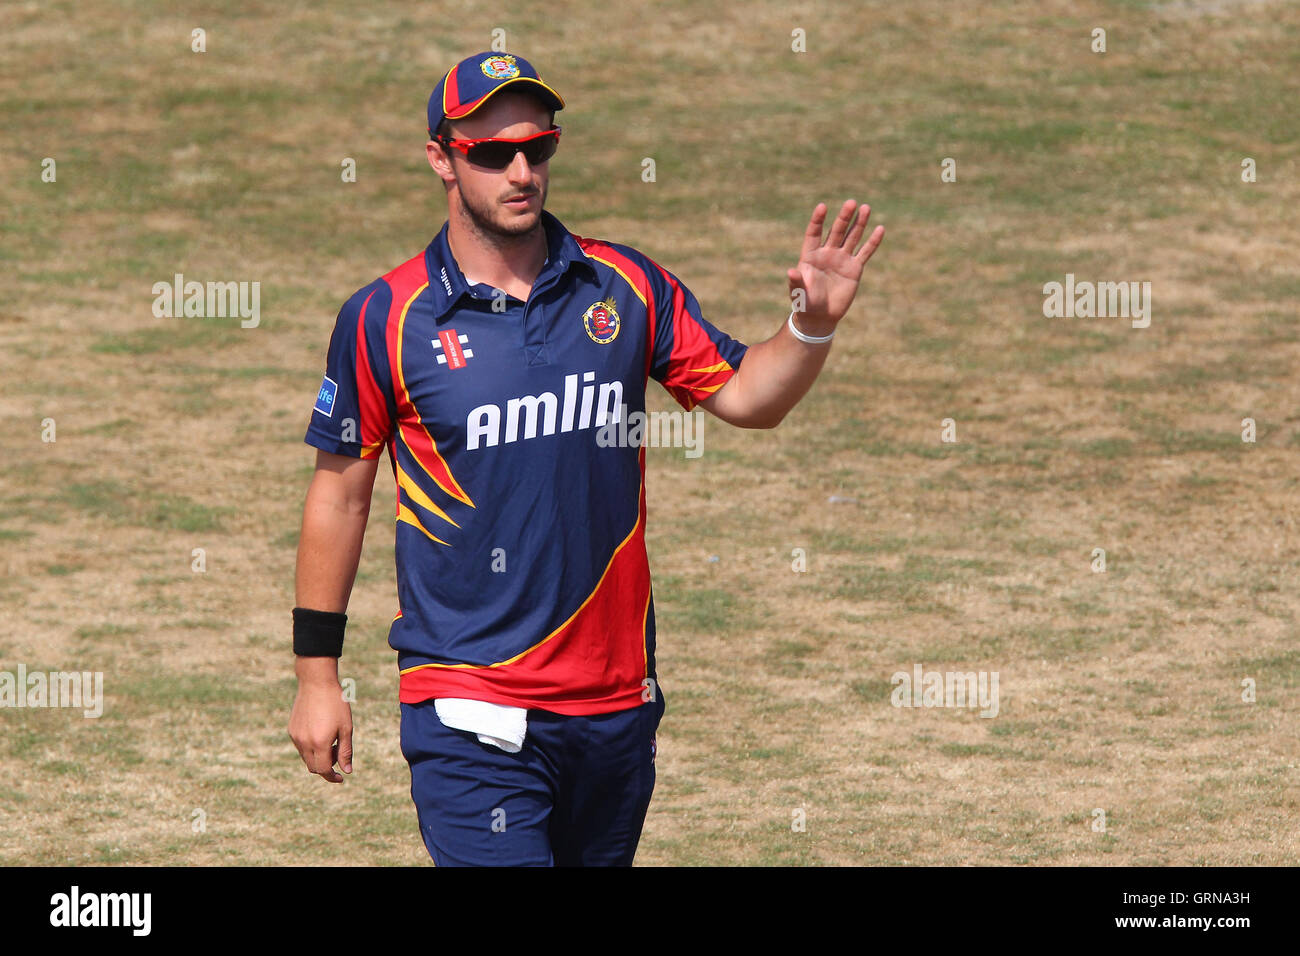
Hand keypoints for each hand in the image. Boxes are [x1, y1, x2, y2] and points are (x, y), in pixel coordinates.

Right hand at [288, 663, 352, 782]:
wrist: (316, 683)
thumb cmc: (336, 704)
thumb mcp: (346, 727)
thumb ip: (345, 751)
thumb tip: (347, 771)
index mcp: (319, 743)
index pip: (323, 770)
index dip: (332, 777)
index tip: (340, 777)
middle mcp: (304, 743)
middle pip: (313, 767)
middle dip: (326, 766)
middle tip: (338, 752)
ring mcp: (296, 737)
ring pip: (306, 757)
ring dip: (318, 756)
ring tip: (330, 738)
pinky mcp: (292, 730)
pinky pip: (301, 746)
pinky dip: (311, 747)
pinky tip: (320, 731)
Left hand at [787, 199, 884, 335]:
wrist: (820, 317)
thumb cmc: (805, 304)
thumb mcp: (798, 293)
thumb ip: (796, 281)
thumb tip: (790, 271)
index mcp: (811, 256)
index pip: (814, 233)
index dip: (818, 220)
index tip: (823, 207)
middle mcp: (827, 253)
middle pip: (836, 231)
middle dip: (844, 217)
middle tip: (851, 203)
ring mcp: (842, 259)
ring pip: (852, 237)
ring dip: (859, 223)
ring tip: (865, 207)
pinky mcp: (854, 269)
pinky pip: (865, 252)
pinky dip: (872, 242)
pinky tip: (880, 229)